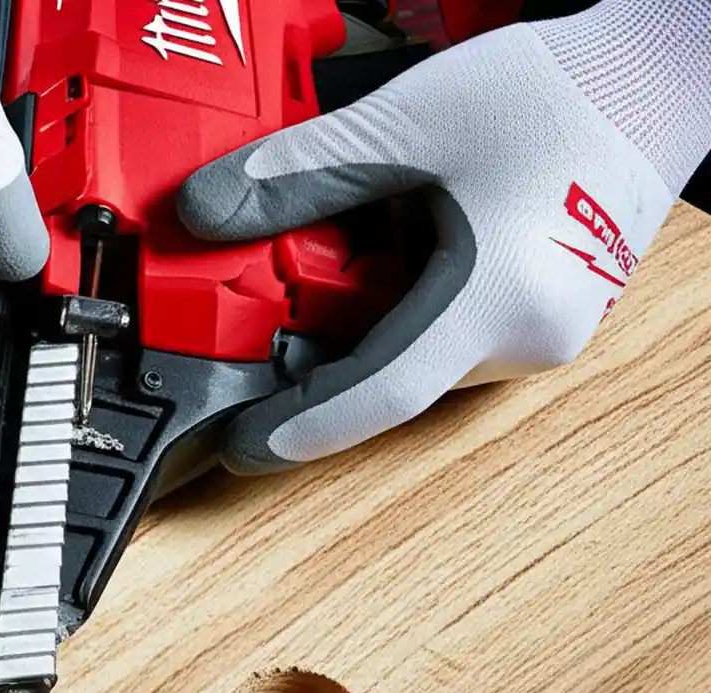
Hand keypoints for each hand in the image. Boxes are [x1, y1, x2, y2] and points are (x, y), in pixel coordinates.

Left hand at [177, 0, 710, 474]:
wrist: (651, 77)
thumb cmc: (554, 93)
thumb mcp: (403, 124)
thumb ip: (297, 174)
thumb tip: (208, 215)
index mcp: (499, 298)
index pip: (383, 391)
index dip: (304, 427)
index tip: (245, 446)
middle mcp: (527, 336)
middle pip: (391, 373)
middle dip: (312, 354)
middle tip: (248, 315)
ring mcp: (541, 331)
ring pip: (418, 354)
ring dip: (355, 325)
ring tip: (310, 268)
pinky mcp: (539, 313)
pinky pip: (448, 332)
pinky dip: (396, 308)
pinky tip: (377, 253)